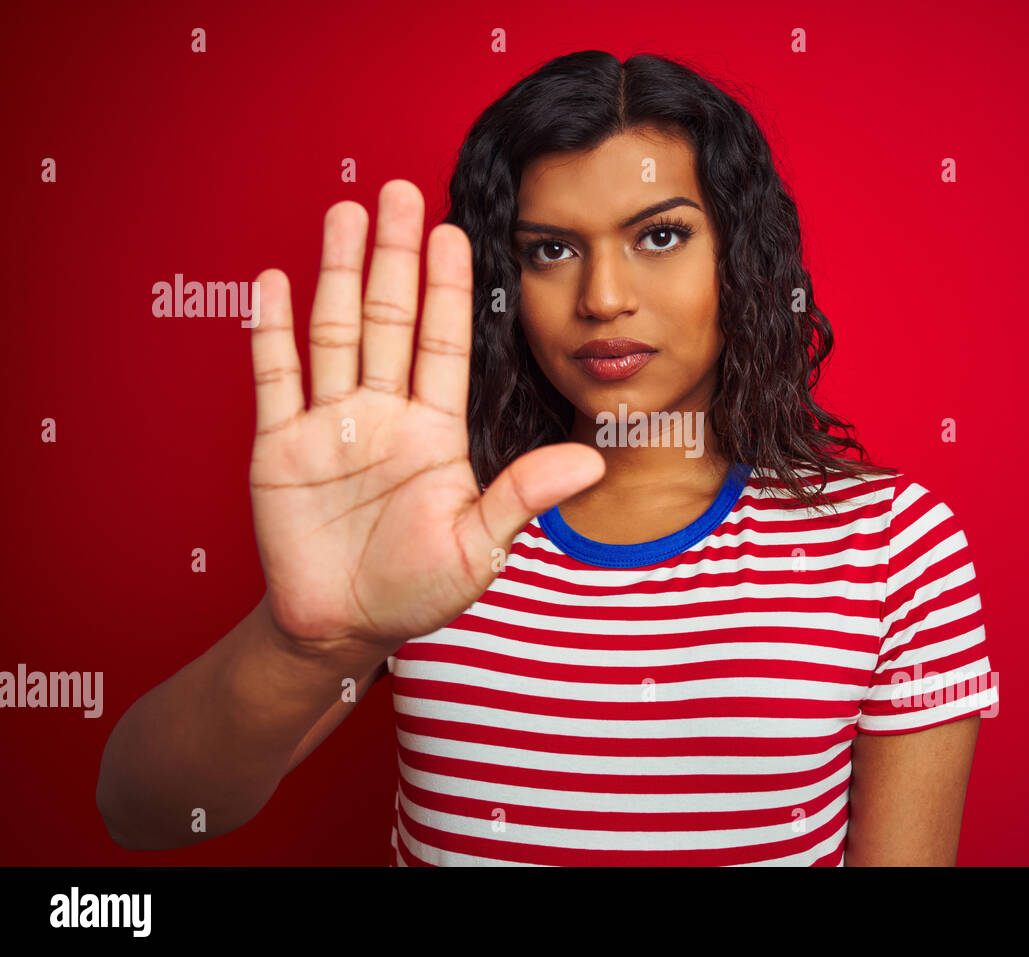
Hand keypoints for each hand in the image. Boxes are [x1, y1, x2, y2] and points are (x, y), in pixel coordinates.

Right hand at [247, 180, 602, 657]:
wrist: (344, 626)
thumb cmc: (418, 589)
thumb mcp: (478, 547)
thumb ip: (523, 497)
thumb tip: (594, 464)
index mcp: (435, 431)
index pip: (445, 344)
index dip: (449, 290)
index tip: (456, 233)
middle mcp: (384, 414)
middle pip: (388, 319)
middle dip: (394, 257)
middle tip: (400, 191)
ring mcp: (329, 425)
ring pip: (334, 332)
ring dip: (336, 273)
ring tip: (345, 213)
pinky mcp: (279, 446)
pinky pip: (274, 378)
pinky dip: (270, 331)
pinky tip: (274, 280)